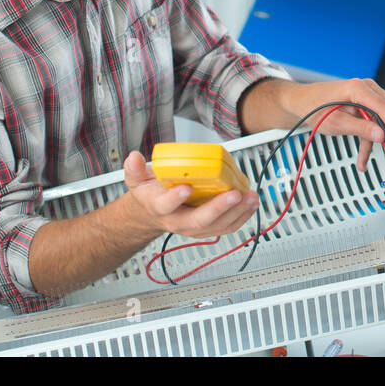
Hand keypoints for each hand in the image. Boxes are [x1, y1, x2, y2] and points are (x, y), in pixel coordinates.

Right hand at [122, 151, 258, 237]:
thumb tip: (133, 158)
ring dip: (237, 212)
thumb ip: (134, 169)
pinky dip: (241, 217)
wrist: (153, 214)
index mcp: (160, 207)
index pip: (166, 205)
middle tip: (233, 194)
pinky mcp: (208, 228)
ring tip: (250, 198)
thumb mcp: (136, 180)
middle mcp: (178, 221)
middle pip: (199, 220)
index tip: (187, 187)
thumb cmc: (151, 195)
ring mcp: (195, 227)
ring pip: (217, 226)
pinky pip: (227, 227)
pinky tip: (251, 204)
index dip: (176, 198)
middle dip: (219, 208)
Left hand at [290, 79, 384, 173]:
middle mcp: (366, 89)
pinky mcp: (365, 105)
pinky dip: (371, 140)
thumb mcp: (335, 123)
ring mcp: (367, 96)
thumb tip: (381, 135)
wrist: (302, 102)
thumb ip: (360, 128)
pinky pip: (375, 123)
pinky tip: (364, 158)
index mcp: (358, 88)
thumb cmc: (313, 107)